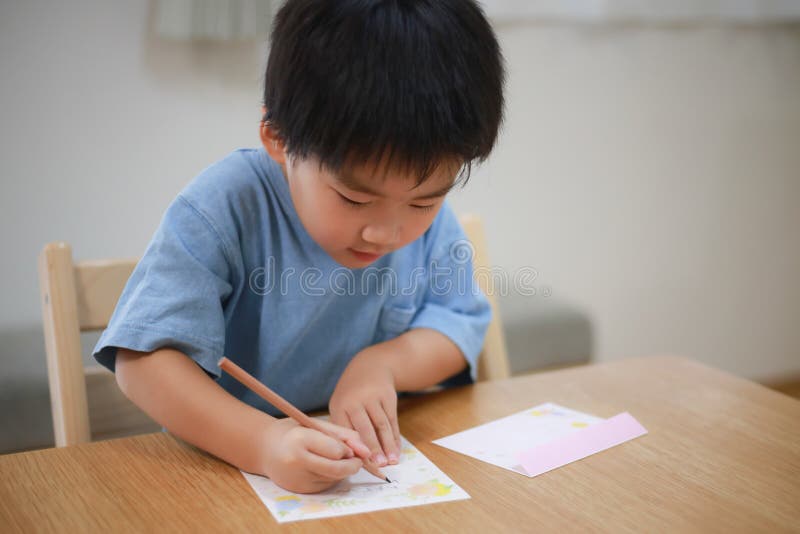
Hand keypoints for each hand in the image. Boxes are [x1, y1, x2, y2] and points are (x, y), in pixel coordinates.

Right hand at [259, 417, 366, 493]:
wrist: (265, 449)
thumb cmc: (294, 432)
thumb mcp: (316, 425)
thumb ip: (343, 435)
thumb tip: (365, 451)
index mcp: (300, 439)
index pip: (336, 450)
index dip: (349, 449)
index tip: (352, 446)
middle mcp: (296, 462)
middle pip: (338, 469)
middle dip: (354, 465)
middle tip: (357, 459)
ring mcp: (297, 479)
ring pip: (335, 478)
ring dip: (343, 470)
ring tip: (335, 458)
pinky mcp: (300, 490)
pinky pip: (327, 485)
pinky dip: (332, 477)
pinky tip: (324, 466)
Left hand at [329, 346, 400, 466]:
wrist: (369, 367)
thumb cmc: (351, 394)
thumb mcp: (341, 405)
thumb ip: (345, 428)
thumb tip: (353, 457)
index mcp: (340, 407)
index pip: (347, 433)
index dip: (355, 450)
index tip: (359, 465)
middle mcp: (356, 401)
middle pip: (366, 429)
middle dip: (374, 449)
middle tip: (380, 466)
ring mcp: (373, 398)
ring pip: (382, 426)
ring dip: (388, 445)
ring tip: (392, 462)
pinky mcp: (388, 397)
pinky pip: (392, 420)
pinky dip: (395, 437)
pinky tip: (396, 449)